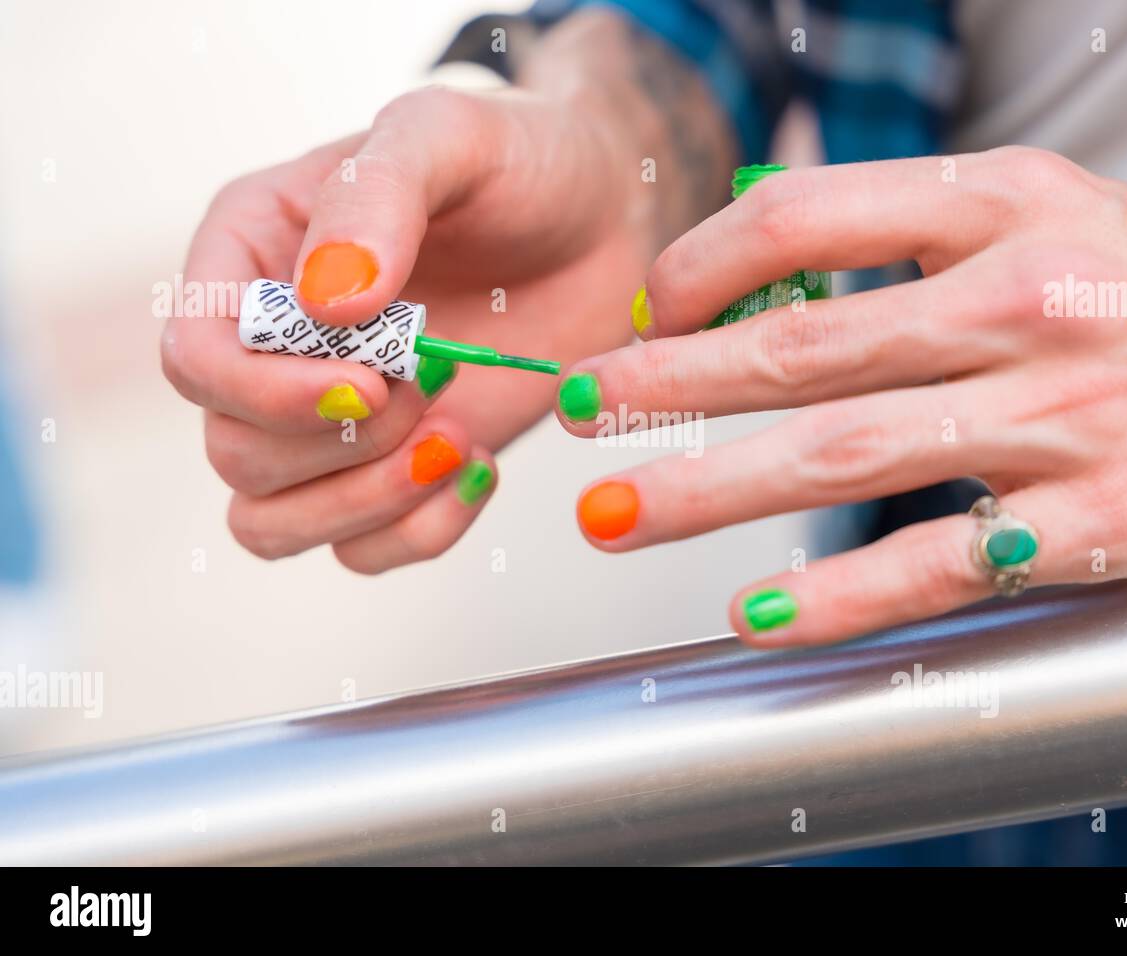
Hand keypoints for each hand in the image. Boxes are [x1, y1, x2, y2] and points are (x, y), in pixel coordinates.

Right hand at [161, 83, 647, 570]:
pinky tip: (482, 468)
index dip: (266, 396)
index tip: (371, 384)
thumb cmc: (517, 163)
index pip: (196, 361)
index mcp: (252, 255)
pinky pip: (359, 552)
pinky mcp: (391, 470)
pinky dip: (419, 532)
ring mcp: (329, 420)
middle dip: (343, 443)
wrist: (602, 222)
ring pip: (272, 523)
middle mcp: (272, 349)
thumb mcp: (447, 137)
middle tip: (436, 382)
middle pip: (235, 453)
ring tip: (460, 439)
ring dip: (369, 502)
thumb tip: (322, 306)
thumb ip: (376, 198)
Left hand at [554, 147, 1126, 646]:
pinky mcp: (1097, 520)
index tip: (648, 309)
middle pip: (802, 347)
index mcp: (1010, 205)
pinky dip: (838, 597)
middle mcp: (1026, 301)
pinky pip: (937, 565)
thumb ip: (917, 223)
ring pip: (844, 456)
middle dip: (666, 384)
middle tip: (576, 411)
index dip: (701, 265)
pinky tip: (755, 611)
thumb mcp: (1059, 209)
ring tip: (617, 515)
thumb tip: (760, 247)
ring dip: (710, 491)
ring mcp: (1063, 415)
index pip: (807, 215)